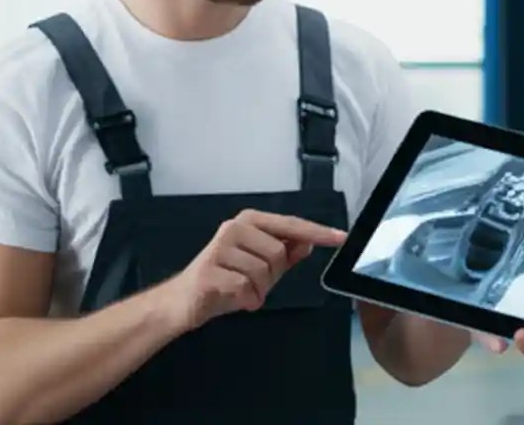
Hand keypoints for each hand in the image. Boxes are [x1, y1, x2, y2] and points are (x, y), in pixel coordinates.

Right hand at [165, 209, 346, 330]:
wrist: (183, 302)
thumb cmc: (224, 281)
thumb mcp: (260, 268)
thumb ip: (286, 254)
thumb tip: (309, 243)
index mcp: (248, 222)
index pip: (291, 225)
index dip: (318, 232)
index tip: (340, 237)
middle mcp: (234, 228)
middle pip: (278, 253)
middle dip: (271, 275)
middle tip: (253, 281)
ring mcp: (220, 248)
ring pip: (263, 272)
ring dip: (257, 290)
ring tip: (240, 290)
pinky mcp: (210, 270)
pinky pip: (246, 288)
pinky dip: (246, 300)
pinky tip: (234, 298)